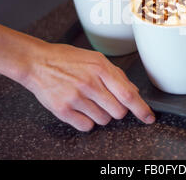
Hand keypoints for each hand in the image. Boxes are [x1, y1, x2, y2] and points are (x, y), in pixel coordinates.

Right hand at [24, 43, 154, 130]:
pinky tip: (80, 108)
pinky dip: (87, 121)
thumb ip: (116, 74)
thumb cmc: (66, 59)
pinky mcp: (63, 110)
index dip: (142, 109)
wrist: (37, 62)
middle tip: (106, 100)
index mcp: (100, 68)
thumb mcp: (94, 58)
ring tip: (89, 101)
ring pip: (104, 120)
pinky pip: (86, 126)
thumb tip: (133, 91)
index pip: (128, 94)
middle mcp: (90, 83)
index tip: (149, 117)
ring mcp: (76, 98)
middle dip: (117, 110)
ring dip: (101, 115)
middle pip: (118, 112)